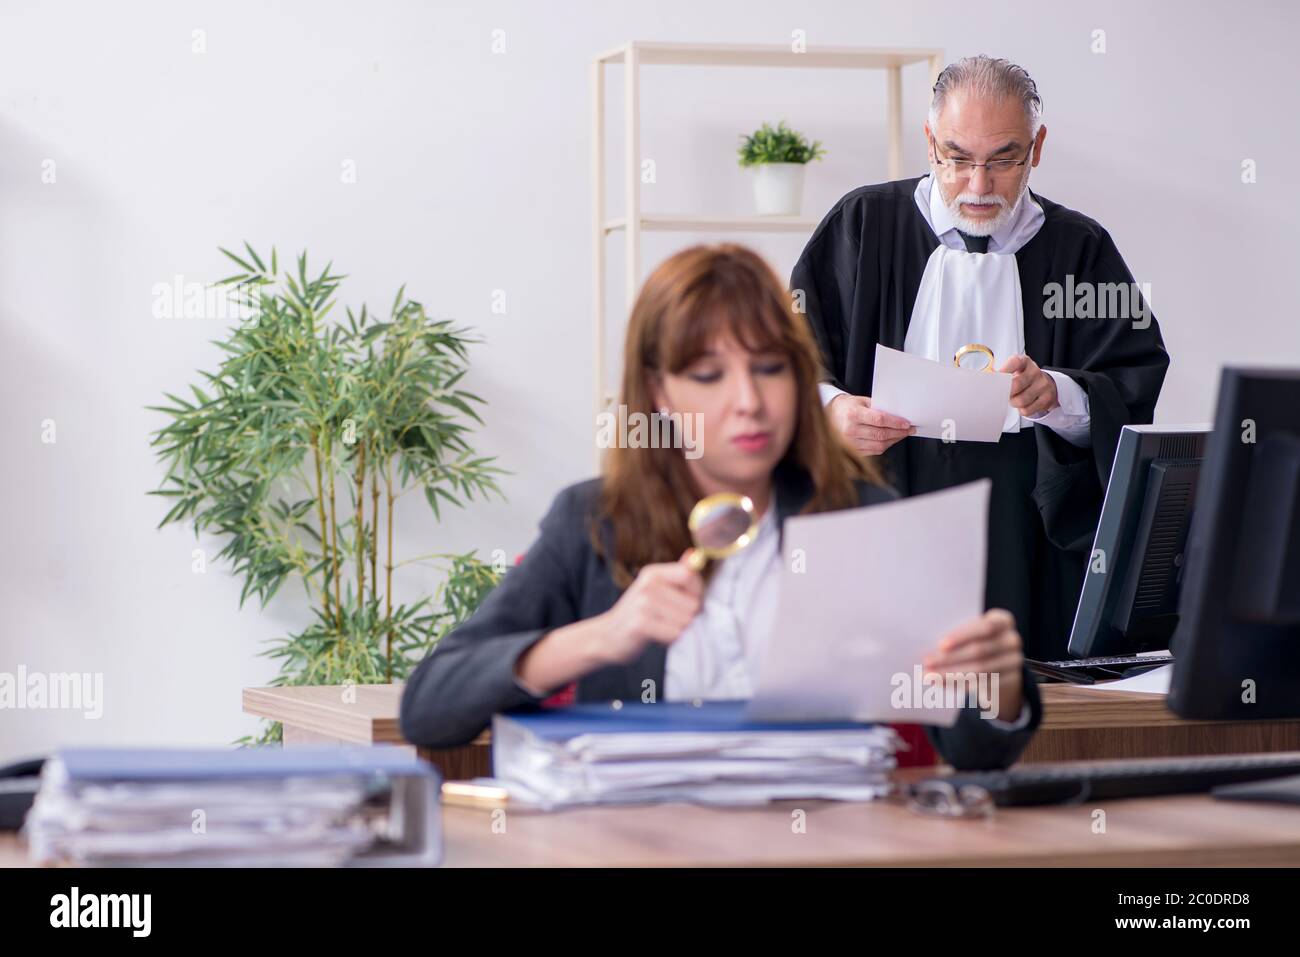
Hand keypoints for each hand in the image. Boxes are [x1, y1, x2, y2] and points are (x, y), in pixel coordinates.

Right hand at [598, 550, 703, 665]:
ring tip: (659, 627)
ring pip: (685, 621)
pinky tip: (655, 636)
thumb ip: (678, 574)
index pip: (691, 576)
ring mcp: (643, 603)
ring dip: (677, 629)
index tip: (681, 602)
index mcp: (653, 573)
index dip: (695, 594)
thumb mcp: (656, 589)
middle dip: (686, 616)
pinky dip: (669, 640)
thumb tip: (694, 554)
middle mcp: (647, 584)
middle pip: (693, 604)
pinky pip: (674, 634)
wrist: (607, 636)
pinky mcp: (640, 624)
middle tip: (666, 619)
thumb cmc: (639, 613)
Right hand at [827, 393, 915, 455]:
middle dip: (899, 432)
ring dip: (894, 440)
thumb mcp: (861, 401)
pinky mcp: (853, 452)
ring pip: (879, 445)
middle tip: (909, 429)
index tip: (907, 423)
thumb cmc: (848, 408)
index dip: (895, 422)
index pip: (879, 420)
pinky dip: (886, 446)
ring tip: (902, 434)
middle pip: (881, 434)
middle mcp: (850, 430)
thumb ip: (878, 408)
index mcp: (853, 414)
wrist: (829, 417)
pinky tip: (891, 440)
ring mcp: (851, 443)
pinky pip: (874, 451)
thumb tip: (898, 415)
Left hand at [922, 609, 1024, 722]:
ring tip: (929, 676)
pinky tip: (941, 683)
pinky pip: (981, 684)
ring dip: (950, 674)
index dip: (963, 636)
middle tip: (927, 662)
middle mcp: (1012, 640)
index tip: (940, 645)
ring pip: (979, 670)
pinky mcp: (1010, 681)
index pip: (985, 627)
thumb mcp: (971, 632)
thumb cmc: (977, 638)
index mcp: (1002, 620)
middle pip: (979, 650)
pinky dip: (958, 684)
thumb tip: (927, 647)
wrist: (1000, 661)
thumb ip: (956, 635)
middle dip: (950, 658)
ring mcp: (1014, 662)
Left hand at [999, 354, 1057, 417]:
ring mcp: (1043, 385)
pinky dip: (1021, 410)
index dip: (1004, 370)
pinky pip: (1027, 410)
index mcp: (1024, 362)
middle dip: (1006, 392)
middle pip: (1016, 385)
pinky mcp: (1047, 399)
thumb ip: (1000, 373)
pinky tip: (1024, 403)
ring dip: (1013, 402)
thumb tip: (986, 379)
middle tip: (1003, 393)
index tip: (996, 377)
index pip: (1015, 362)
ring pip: (1020, 401)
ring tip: (1014, 398)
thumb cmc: (1022, 377)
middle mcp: (1035, 372)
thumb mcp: (1013, 370)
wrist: (1044, 384)